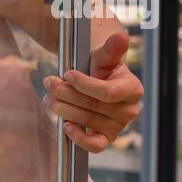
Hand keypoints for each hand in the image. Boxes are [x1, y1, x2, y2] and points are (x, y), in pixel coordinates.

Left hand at [42, 31, 142, 153]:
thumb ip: (112, 48)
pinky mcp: (106, 139)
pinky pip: (95, 145)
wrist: (99, 84)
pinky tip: (65, 126)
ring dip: (63, 109)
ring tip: (49, 97)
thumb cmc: (102, 69)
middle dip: (66, 93)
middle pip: (92, 106)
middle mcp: (129, 111)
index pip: (107, 92)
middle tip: (49, 83)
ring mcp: (118, 127)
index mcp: (133, 90)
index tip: (67, 74)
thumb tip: (120, 36)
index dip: (84, 84)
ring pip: (87, 121)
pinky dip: (79, 138)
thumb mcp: (105, 56)